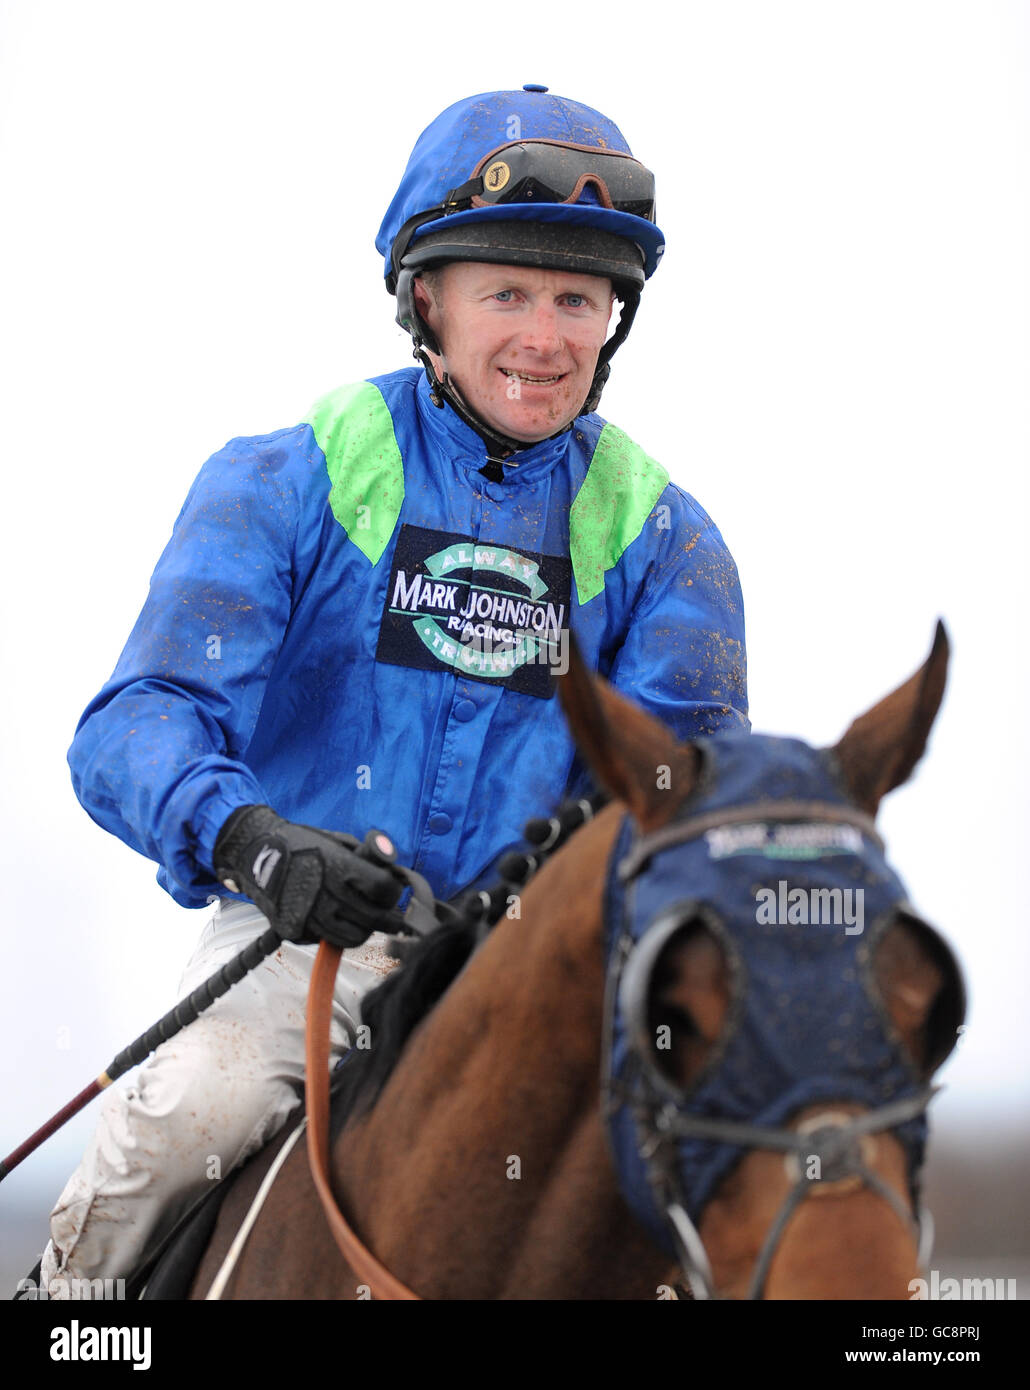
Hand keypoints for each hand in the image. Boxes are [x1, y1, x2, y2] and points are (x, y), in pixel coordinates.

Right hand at [213, 805, 404, 946]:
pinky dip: (338, 933)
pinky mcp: (294, 930)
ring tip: (363, 916)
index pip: (383, 889)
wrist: (254, 852)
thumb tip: (394, 872)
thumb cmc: (301, 843)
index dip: (393, 891)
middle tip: (387, 910)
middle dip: (387, 916)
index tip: (392, 889)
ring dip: (364, 928)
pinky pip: (328, 940)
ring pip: (353, 937)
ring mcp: (307, 916)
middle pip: (373, 919)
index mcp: (337, 866)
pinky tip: (336, 917)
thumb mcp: (336, 840)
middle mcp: (323, 893)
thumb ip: (367, 856)